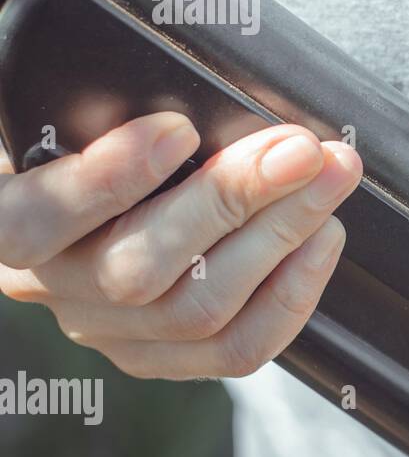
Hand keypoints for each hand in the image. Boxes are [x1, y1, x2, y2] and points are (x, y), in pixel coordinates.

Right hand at [0, 112, 361, 378]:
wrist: (94, 196)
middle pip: (139, 269)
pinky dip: (294, 292)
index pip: (32, 221)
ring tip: (329, 178)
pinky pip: (237, 349)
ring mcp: (108, 330)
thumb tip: (199, 99)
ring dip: (282, 236)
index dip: (106, 181)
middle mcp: (51, 286)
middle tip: (300, 149)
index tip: (177, 128)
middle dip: (235, 199)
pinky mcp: (164, 356)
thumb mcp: (71, 114)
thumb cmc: (84, 139)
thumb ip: (102, 110)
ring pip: (198, 309)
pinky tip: (322, 238)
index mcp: (7, 219)